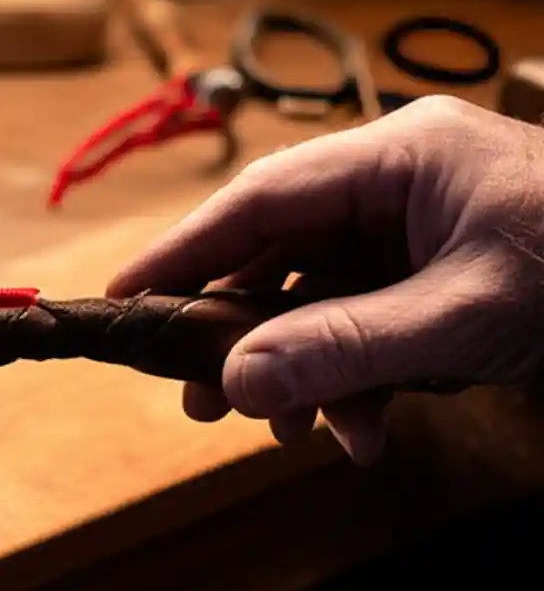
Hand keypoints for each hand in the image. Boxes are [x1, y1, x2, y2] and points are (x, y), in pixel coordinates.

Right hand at [108, 96, 543, 465]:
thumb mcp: (465, 316)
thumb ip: (345, 347)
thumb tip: (237, 383)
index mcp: (399, 157)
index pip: (259, 200)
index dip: (183, 251)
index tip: (125, 299)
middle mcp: (395, 182)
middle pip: (279, 253)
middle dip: (241, 334)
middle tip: (199, 400)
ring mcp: (413, 227)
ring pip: (316, 296)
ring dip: (302, 370)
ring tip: (288, 433)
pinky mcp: (432, 269)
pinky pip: (362, 321)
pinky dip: (354, 379)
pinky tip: (364, 429)